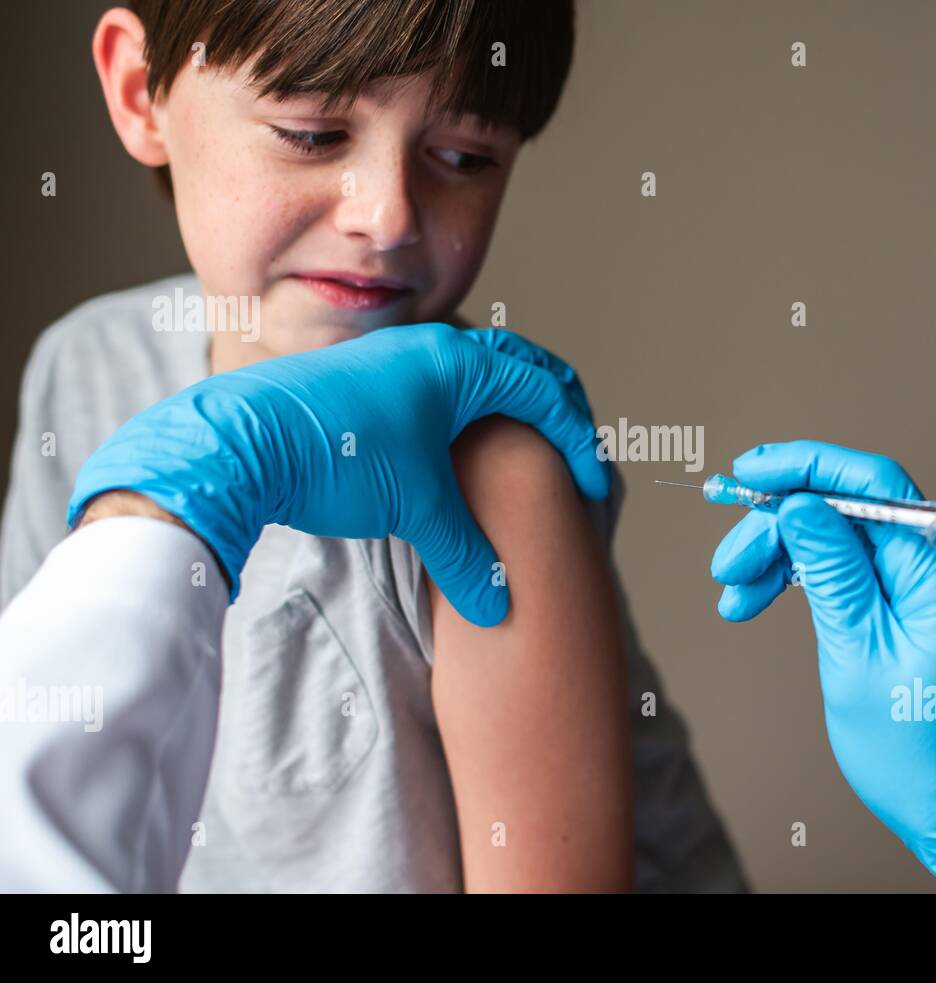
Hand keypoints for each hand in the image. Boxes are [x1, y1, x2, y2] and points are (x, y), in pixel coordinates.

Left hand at [68, 323, 608, 626]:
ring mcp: (396, 358)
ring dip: (511, 408)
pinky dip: (470, 412)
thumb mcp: (416, 510)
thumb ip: (466, 556)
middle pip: (522, 368)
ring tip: (525, 454)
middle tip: (574, 458)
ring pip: (478, 374)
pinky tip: (459, 453)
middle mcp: (432, 348)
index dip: (578, 444)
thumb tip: (497, 608)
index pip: (547, 393)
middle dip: (557, 414)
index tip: (591, 489)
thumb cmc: (338, 460)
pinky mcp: (366, 378)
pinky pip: (440, 385)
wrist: (239, 442)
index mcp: (459, 364)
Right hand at [711, 440, 935, 892]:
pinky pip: (856, 573)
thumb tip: (801, 505)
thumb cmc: (922, 753)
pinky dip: (808, 581)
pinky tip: (762, 599)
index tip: (749, 472)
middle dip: (780, 525)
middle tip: (728, 563)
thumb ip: (830, 571)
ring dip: (784, 557)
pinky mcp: (917, 610)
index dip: (804, 468)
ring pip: (844, 541)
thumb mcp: (857, 654)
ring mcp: (931, 590)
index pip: (872, 485)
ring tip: (735, 593)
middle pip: (851, 511)